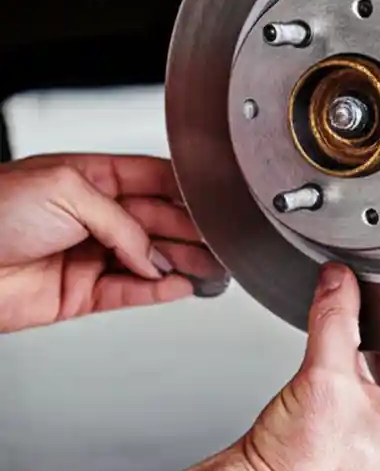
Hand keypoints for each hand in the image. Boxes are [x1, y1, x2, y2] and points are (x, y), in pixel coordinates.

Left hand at [0, 153, 227, 332]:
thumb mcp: (67, 190)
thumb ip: (121, 221)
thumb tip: (151, 253)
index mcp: (87, 177)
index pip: (151, 179)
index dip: (185, 188)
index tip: (215, 198)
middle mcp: (90, 216)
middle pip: (157, 222)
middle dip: (191, 229)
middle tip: (220, 239)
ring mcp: (86, 255)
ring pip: (148, 260)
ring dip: (181, 263)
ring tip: (211, 266)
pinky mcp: (79, 293)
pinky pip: (129, 293)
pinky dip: (159, 292)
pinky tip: (180, 287)